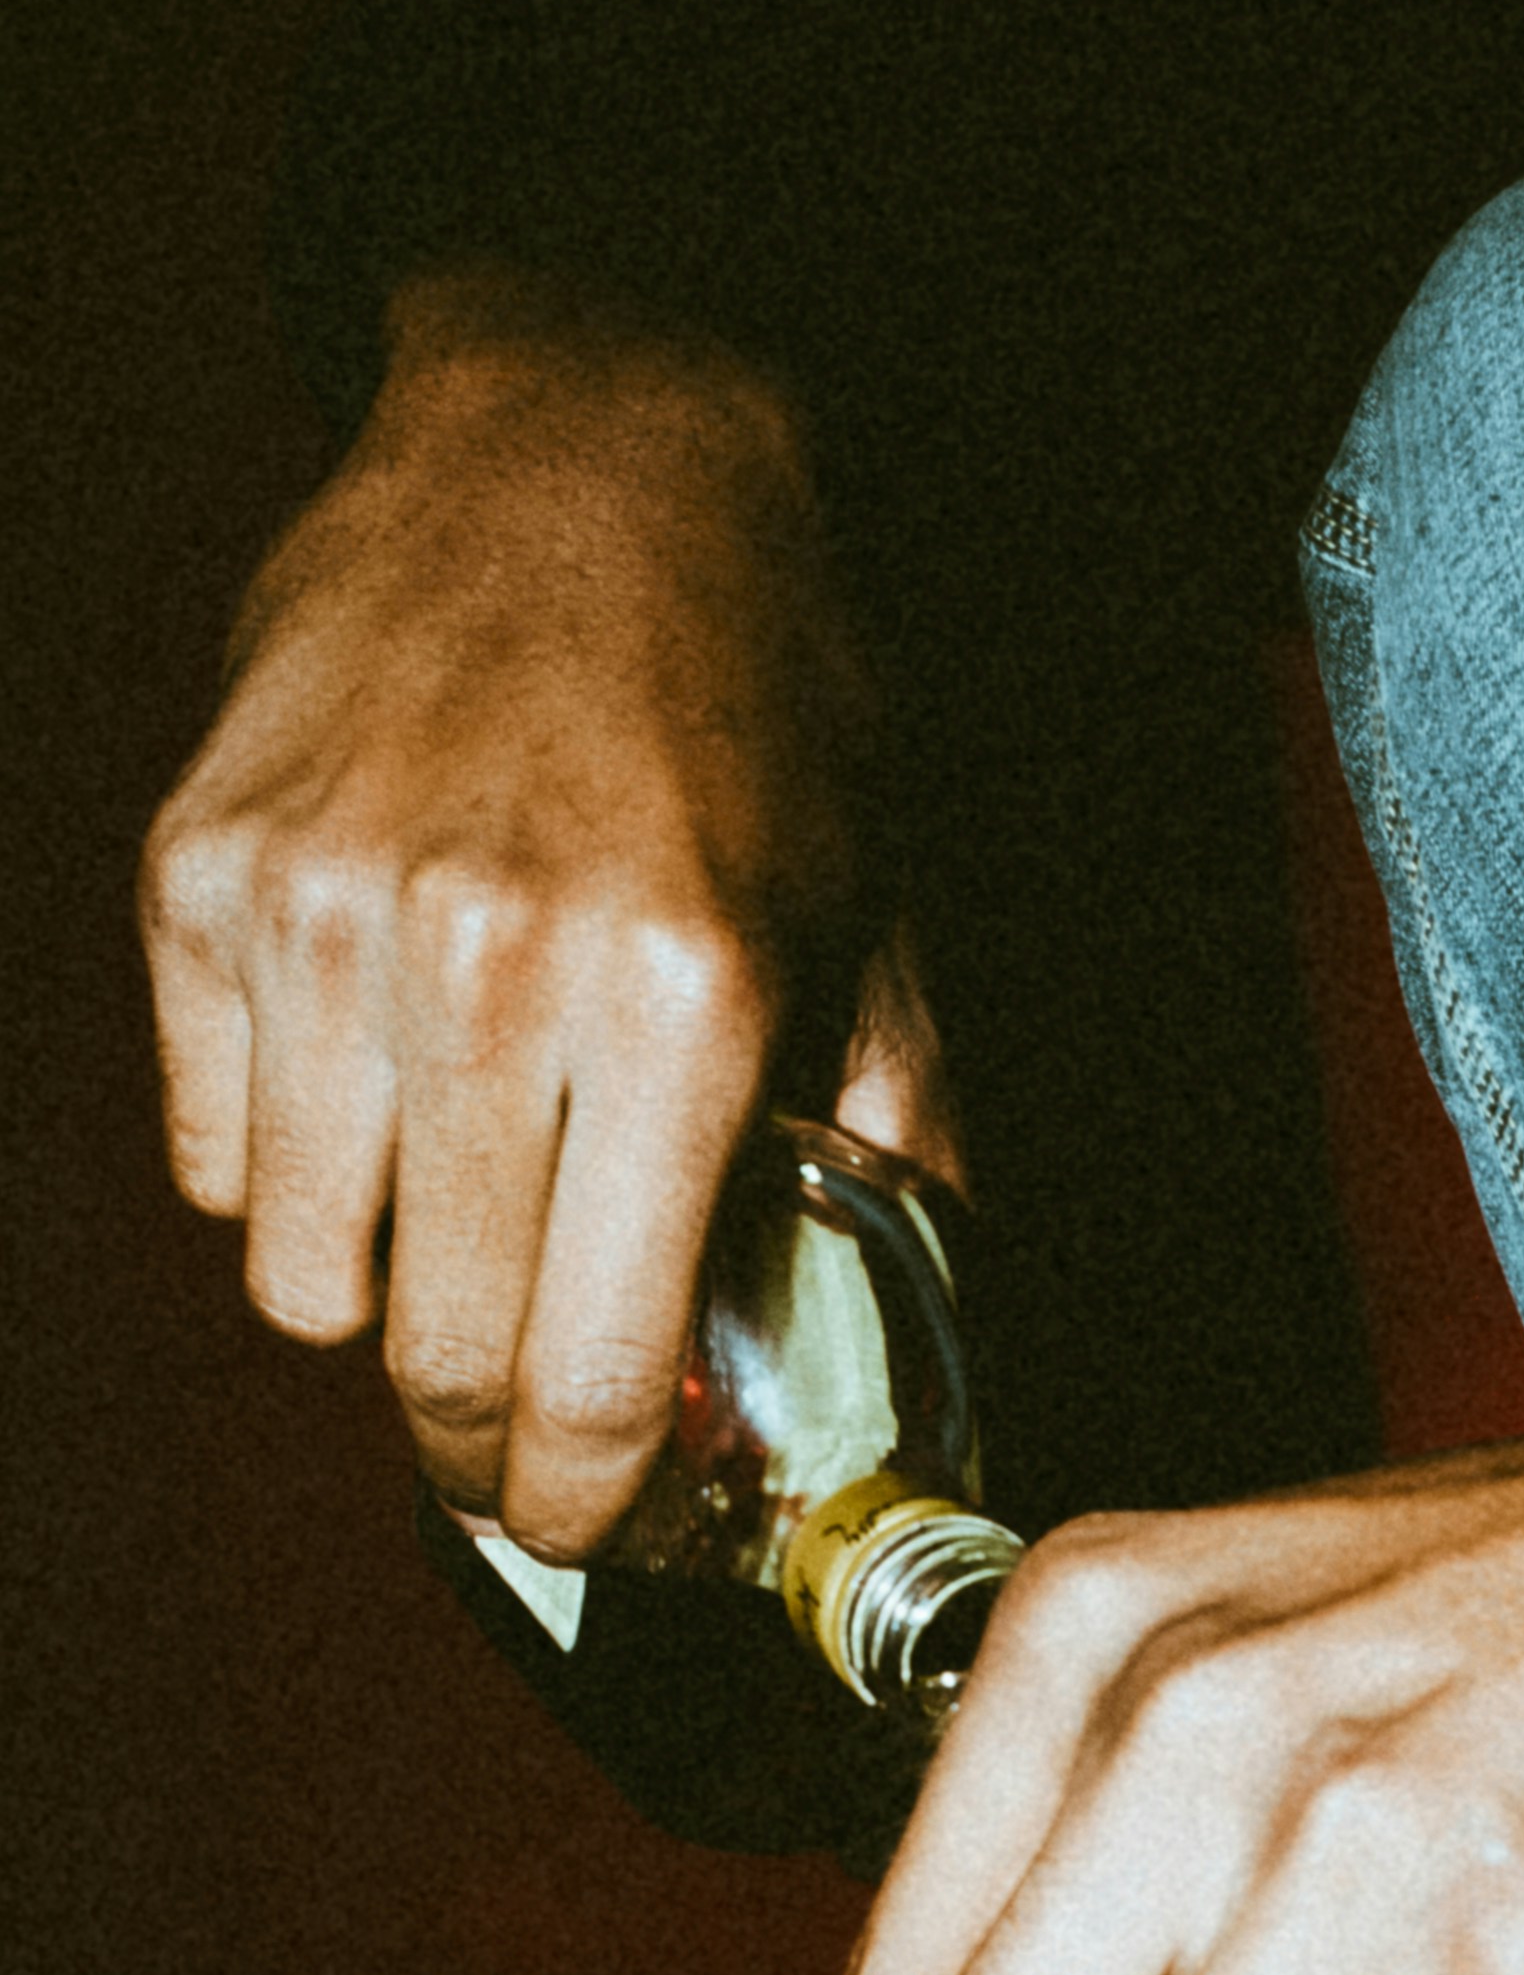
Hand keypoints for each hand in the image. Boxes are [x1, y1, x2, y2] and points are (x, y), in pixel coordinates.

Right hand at [139, 269, 956, 1558]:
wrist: (589, 445)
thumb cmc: (759, 690)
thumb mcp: (873, 928)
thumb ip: (873, 1164)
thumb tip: (869, 1364)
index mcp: (679, 1009)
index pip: (595, 1370)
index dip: (588, 1500)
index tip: (594, 1530)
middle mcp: (487, 974)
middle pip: (434, 1356)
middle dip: (483, 1448)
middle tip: (518, 1452)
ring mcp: (317, 922)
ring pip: (297, 1272)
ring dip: (380, 1298)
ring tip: (458, 1241)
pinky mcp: (199, 873)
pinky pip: (211, 1147)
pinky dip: (280, 1167)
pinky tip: (372, 1098)